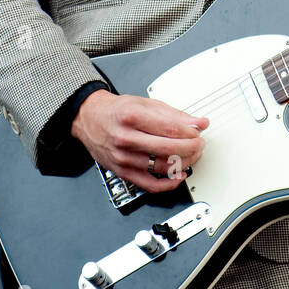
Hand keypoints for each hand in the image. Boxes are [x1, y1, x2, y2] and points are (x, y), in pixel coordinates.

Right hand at [71, 90, 208, 193]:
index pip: (170, 128)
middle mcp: (126, 138)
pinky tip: (178, 176)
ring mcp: (123, 157)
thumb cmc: (117, 111)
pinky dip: (167, 184)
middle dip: (191, 147)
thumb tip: (198, 122)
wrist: (89, 119)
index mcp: (132, 116)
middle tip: (199, 143)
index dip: (190, 131)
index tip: (199, 130)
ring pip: (161, 167)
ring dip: (184, 163)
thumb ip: (173, 114)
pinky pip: (149, 185)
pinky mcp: (122, 172)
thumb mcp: (145, 103)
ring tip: (192, 155)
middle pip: (168, 148)